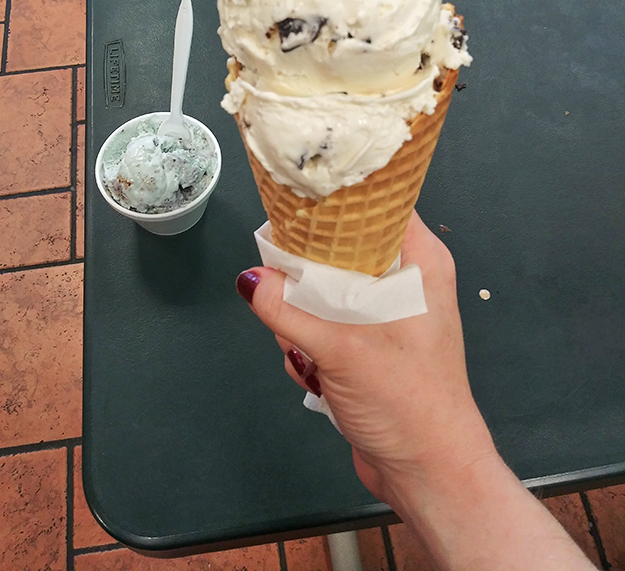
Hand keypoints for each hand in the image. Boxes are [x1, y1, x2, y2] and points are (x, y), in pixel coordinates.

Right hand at [236, 211, 495, 504]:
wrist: (427, 475)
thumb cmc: (406, 401)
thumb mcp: (342, 350)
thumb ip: (289, 311)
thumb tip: (249, 279)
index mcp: (419, 262)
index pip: (378, 206)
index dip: (338, 199)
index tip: (295, 201)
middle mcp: (403, 281)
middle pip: (338, 251)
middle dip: (306, 280)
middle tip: (288, 298)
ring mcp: (383, 316)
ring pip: (322, 293)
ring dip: (302, 324)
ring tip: (307, 353)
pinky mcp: (365, 347)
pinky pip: (322, 327)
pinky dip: (309, 349)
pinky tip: (313, 375)